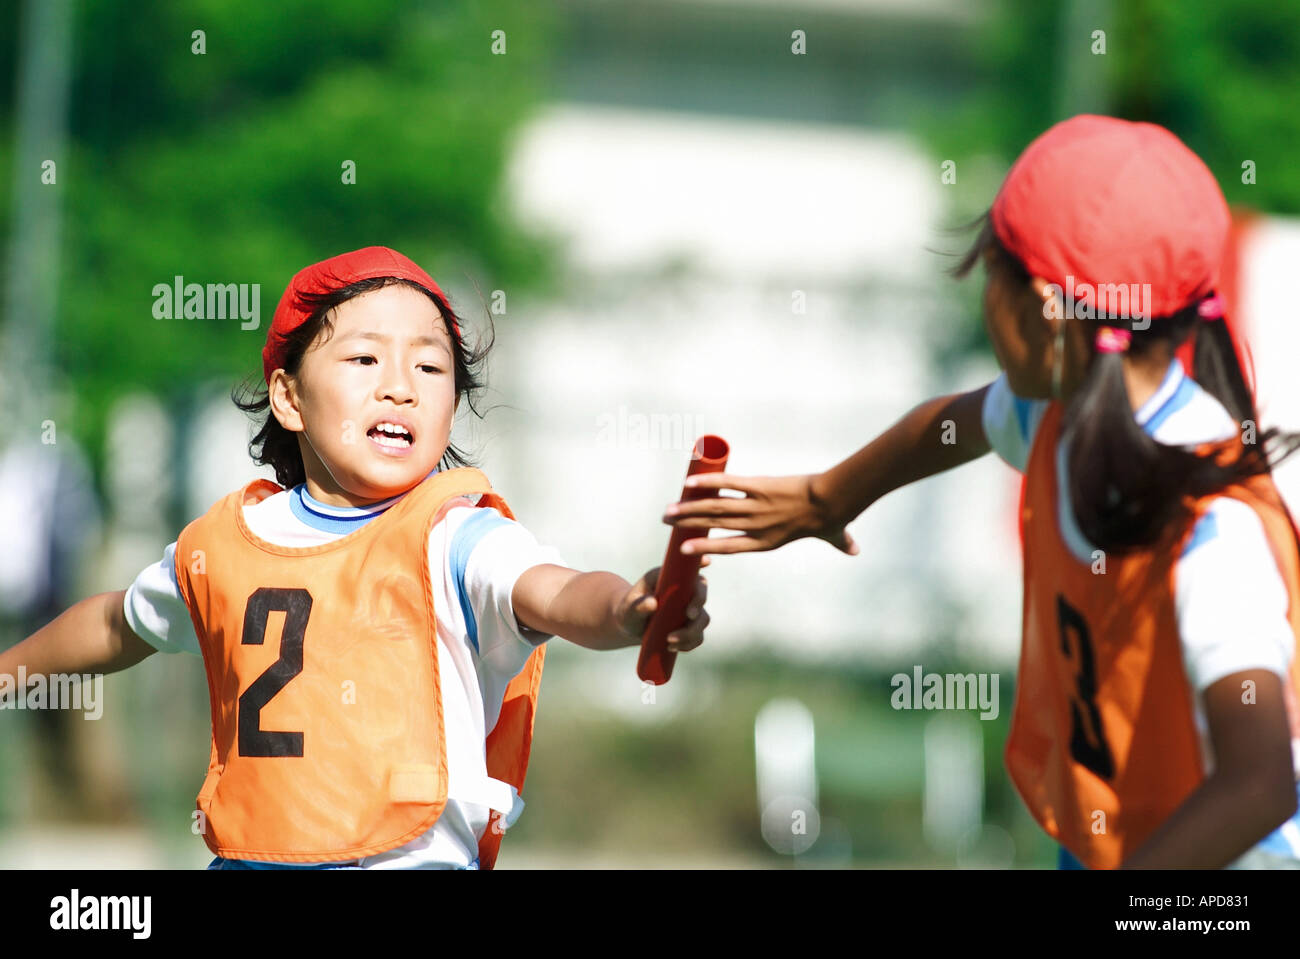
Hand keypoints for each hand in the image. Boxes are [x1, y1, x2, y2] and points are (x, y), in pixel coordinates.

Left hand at [615, 559, 710, 650]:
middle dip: (698, 605)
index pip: (688, 570)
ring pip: (702, 619)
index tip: (706, 562)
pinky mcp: (689, 627)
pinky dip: (689, 644)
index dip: (700, 563)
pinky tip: (673, 648)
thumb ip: (638, 605)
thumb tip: (652, 603)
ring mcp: (688, 610)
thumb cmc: (628, 609)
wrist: (630, 626)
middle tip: (689, 615)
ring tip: (669, 642)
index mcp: (670, 578)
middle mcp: (684, 592)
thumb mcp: (629, 607)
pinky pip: (698, 637)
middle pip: (701, 594)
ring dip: (690, 632)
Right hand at [661, 472, 858, 555]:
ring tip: (669, 509)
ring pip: (716, 508)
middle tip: (666, 522)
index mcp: (766, 542)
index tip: (684, 548)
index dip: (705, 547)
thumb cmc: (831, 519)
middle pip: (715, 526)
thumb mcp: (833, 535)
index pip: (728, 547)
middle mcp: (756, 526)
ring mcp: (755, 506)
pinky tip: (689, 484)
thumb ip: (842, 543)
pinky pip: (727, 484)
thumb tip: (857, 551)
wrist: (830, 500)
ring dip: (690, 508)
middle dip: (688, 524)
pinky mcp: (758, 486)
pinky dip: (708, 483)